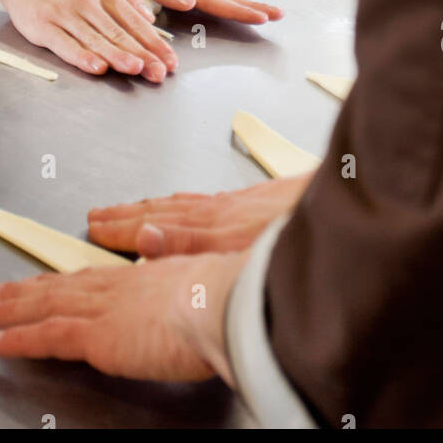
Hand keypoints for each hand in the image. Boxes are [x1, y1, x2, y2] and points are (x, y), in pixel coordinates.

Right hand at [0, 0, 175, 81]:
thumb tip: (150, 17)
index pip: (133, 19)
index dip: (153, 41)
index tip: (168, 58)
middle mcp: (86, 0)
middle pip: (118, 31)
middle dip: (143, 53)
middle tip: (160, 71)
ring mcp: (64, 14)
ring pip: (95, 39)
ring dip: (117, 56)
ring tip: (137, 68)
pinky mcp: (43, 26)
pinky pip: (65, 44)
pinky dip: (82, 56)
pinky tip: (97, 66)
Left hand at [0, 251, 246, 383]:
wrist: (225, 301)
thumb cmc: (228, 298)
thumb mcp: (207, 288)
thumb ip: (189, 296)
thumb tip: (192, 302)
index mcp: (147, 278)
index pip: (95, 278)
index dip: (66, 280)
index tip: (45, 279)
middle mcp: (120, 287)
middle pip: (64, 286)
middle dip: (29, 289)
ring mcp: (106, 309)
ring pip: (48, 305)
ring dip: (14, 307)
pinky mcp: (98, 336)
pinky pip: (48, 335)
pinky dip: (20, 337)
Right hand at [87, 174, 312, 254]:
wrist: (348, 197)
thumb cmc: (299, 229)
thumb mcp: (241, 246)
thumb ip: (191, 242)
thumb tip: (143, 239)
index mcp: (214, 223)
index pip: (156, 224)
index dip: (122, 227)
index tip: (93, 227)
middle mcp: (223, 210)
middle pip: (166, 211)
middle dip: (129, 214)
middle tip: (97, 216)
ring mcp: (243, 204)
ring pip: (187, 205)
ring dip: (155, 209)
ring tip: (132, 210)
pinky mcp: (264, 201)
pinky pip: (211, 201)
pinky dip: (189, 205)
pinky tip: (192, 207)